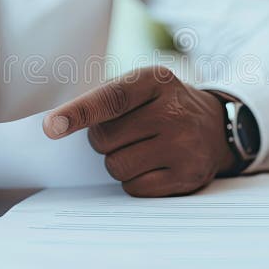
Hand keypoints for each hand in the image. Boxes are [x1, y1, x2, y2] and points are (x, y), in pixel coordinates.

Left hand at [43, 66, 236, 196]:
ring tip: (141, 149)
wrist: (216, 127)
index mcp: (156, 80)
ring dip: (118, 161)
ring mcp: (184, 145)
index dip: (78, 113)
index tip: (52, 127)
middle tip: (126, 133)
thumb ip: (105, 98)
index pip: (111, 98)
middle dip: (103, 140)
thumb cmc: (162, 106)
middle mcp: (173, 111)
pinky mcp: (187, 175)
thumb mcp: (142, 87)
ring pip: (116, 166)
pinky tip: (153, 165)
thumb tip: (58, 125)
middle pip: (105, 138)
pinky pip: (134, 188)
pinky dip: (134, 180)